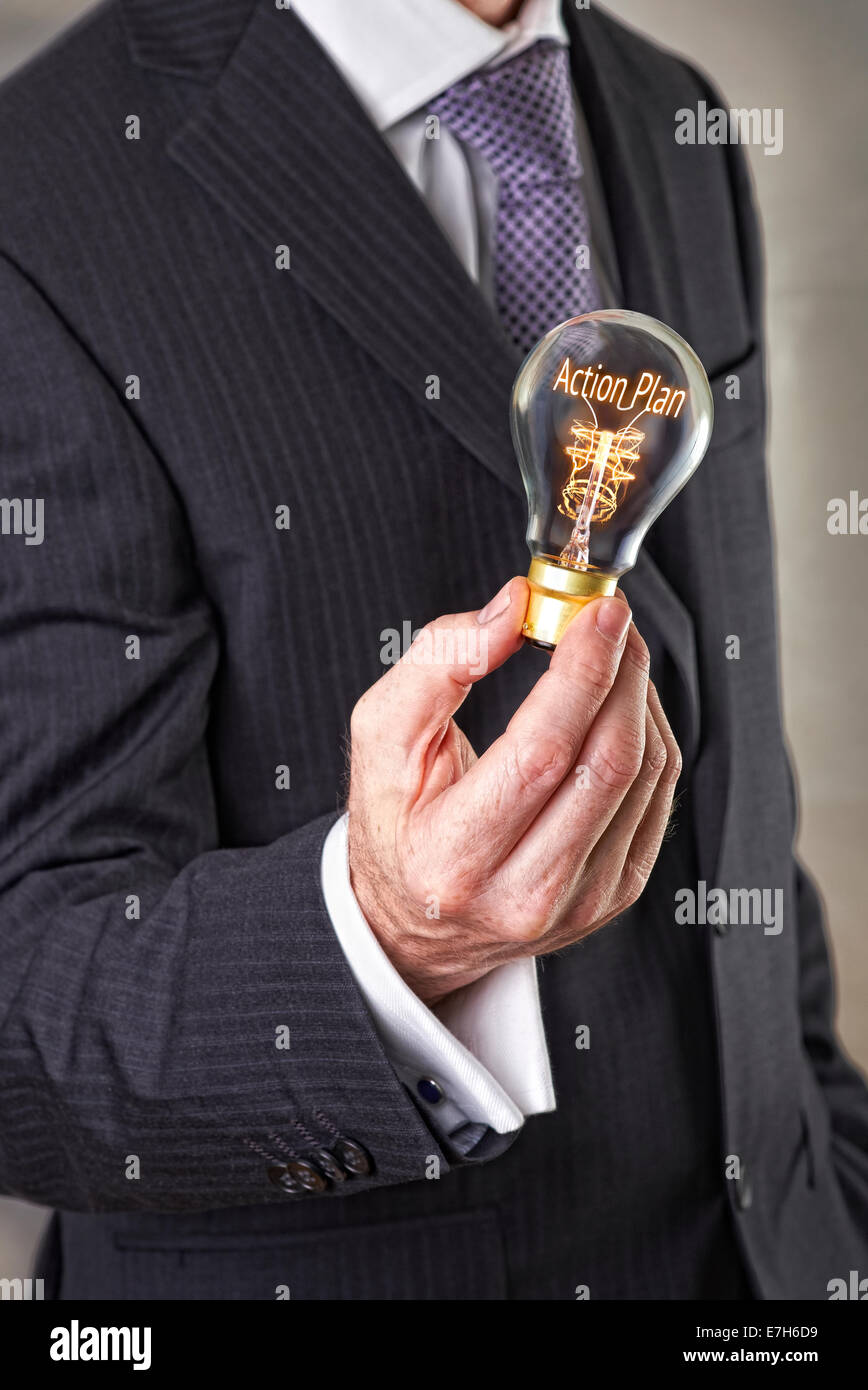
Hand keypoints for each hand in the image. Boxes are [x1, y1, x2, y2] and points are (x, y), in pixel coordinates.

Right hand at [347, 577, 680, 1006]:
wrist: (416, 916)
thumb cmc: (397, 818)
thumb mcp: (381, 734)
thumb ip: (437, 662)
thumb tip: (513, 610)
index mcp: (453, 858)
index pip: (541, 753)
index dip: (581, 672)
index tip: (596, 613)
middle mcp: (523, 894)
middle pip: (606, 762)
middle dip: (621, 671)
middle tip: (607, 617)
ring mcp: (579, 902)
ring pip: (644, 775)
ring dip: (638, 695)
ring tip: (608, 652)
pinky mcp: (615, 895)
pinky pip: (657, 795)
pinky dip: (648, 732)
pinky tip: (618, 703)